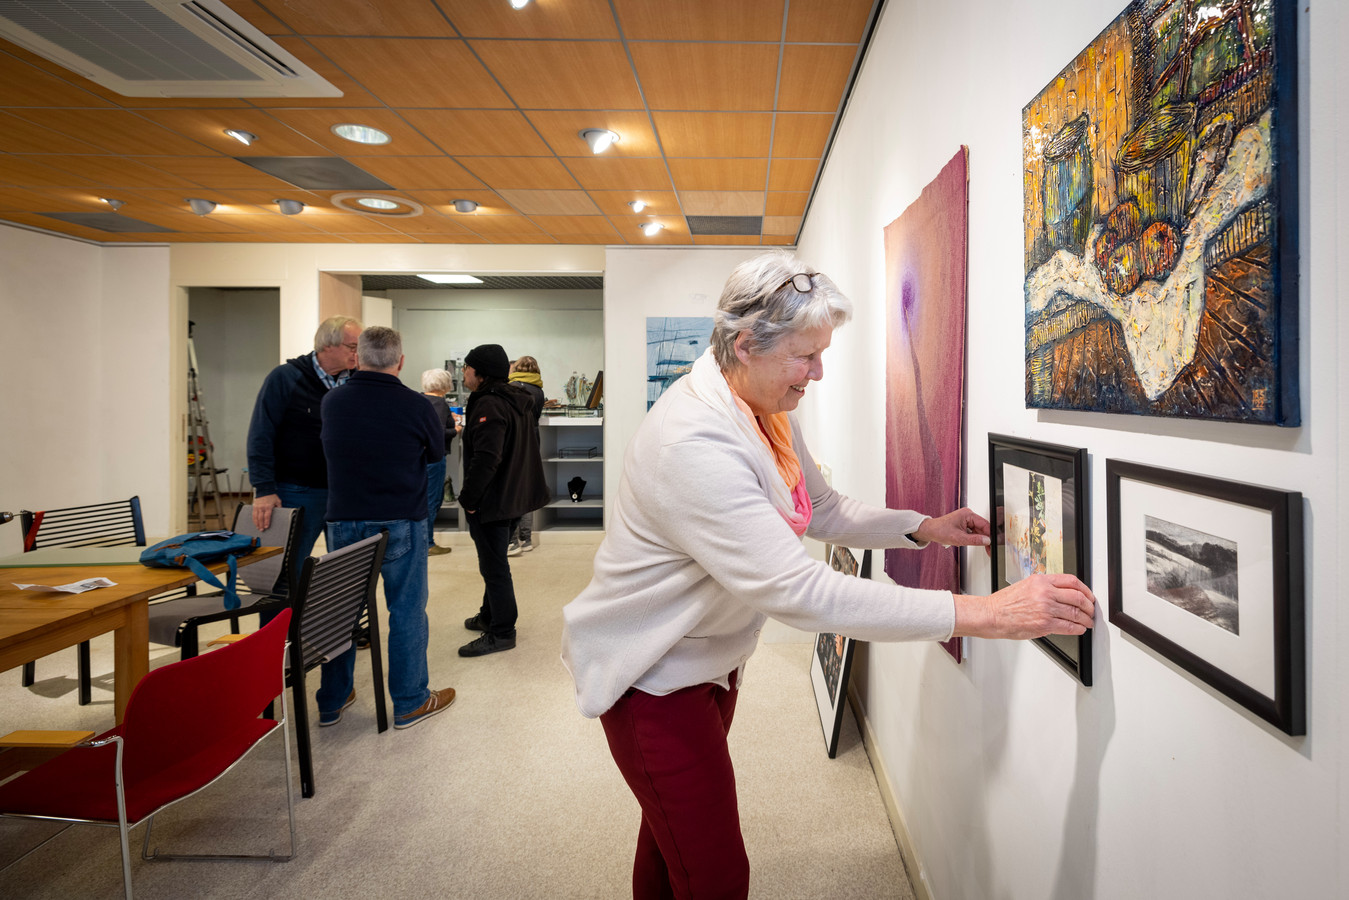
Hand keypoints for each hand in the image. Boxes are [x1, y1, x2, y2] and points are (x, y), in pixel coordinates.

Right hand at [253, 494, 281, 530]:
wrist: (264, 490)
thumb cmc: (271, 496)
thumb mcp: (278, 501)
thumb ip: (279, 507)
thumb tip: (281, 513)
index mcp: (268, 507)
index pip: (267, 516)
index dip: (266, 522)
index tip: (266, 527)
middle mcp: (262, 507)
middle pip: (261, 518)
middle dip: (261, 524)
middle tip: (262, 530)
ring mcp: (257, 507)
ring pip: (256, 517)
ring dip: (257, 523)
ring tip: (258, 528)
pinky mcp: (254, 506)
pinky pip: (253, 514)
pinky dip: (254, 519)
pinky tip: (255, 523)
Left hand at [913, 508, 990, 548]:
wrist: (930, 531)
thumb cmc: (940, 531)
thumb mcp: (959, 538)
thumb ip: (974, 540)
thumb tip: (987, 540)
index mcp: (967, 514)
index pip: (985, 524)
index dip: (990, 535)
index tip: (994, 543)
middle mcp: (968, 515)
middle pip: (983, 528)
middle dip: (986, 539)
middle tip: (990, 549)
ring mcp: (966, 519)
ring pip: (979, 530)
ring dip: (981, 539)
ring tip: (984, 548)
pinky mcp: (964, 524)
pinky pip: (974, 531)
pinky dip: (975, 538)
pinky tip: (975, 543)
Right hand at [953, 573, 1095, 639]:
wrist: (992, 615)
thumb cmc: (1005, 603)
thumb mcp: (1026, 585)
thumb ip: (1045, 587)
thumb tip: (1063, 594)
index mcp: (1041, 580)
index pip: (1072, 581)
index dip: (1085, 590)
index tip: (1088, 595)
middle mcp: (1045, 593)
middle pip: (1078, 597)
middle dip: (1089, 606)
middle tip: (1091, 610)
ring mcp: (1046, 609)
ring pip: (1076, 613)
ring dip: (1086, 619)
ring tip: (1088, 622)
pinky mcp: (1044, 624)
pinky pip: (1069, 627)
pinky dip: (1078, 629)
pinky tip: (1079, 629)